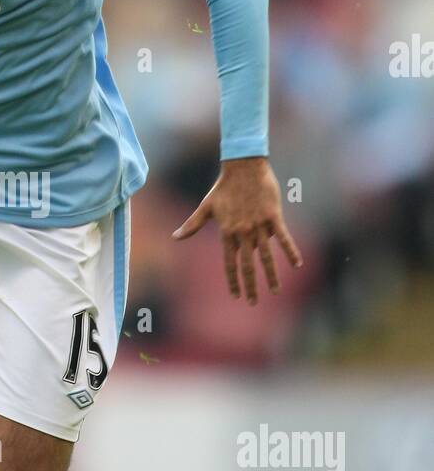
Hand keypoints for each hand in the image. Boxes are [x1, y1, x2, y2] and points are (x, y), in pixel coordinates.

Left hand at [171, 156, 302, 304]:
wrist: (243, 166)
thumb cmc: (223, 187)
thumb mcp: (206, 207)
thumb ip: (192, 225)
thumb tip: (174, 237)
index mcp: (227, 232)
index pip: (229, 263)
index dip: (233, 280)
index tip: (236, 295)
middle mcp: (243, 232)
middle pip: (247, 264)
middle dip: (250, 286)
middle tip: (253, 303)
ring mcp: (259, 225)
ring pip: (266, 256)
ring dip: (270, 275)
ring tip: (274, 292)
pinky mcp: (273, 216)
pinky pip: (283, 238)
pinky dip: (290, 251)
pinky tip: (297, 265)